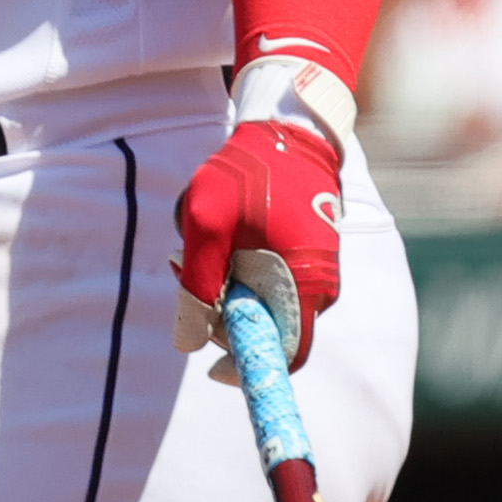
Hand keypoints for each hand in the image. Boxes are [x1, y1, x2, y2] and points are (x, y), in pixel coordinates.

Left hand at [174, 116, 345, 368]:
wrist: (288, 131)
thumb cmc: (248, 172)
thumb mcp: (207, 224)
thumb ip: (198, 284)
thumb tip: (191, 339)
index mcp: (306, 286)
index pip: (288, 357)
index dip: (251, 370)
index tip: (213, 367)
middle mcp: (320, 286)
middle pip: (269, 331)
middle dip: (221, 315)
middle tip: (181, 270)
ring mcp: (316, 271)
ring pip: (264, 304)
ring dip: (224, 288)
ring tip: (192, 245)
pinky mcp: (306, 257)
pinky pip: (270, 282)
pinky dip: (238, 270)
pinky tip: (216, 238)